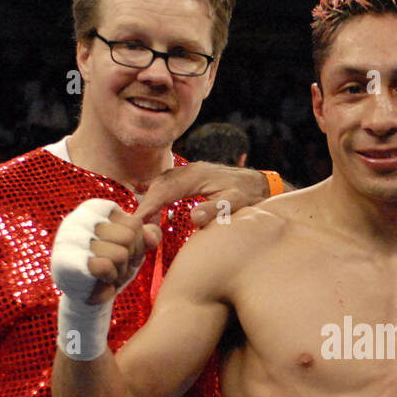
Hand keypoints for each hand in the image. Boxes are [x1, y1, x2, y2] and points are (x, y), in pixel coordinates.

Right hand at [51, 198, 160, 306]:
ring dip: (120, 272)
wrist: (87, 296)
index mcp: (96, 209)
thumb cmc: (112, 265)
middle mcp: (80, 217)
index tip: (122, 251)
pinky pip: (105, 267)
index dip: (137, 244)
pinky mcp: (67, 260)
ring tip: (106, 274)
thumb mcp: (135, 246)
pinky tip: (99, 281)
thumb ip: (150, 234)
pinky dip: (108, 279)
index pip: (135, 224)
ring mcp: (71, 238)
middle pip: (129, 237)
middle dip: (129, 258)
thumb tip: (152, 240)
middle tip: (114, 266)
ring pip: (120, 254)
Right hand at [136, 161, 272, 227]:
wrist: (260, 184)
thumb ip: (215, 210)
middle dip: (145, 204)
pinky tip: (151, 201)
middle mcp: (190, 170)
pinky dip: (158, 192)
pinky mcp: (192, 175)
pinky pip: (169, 182)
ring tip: (143, 219)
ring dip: (150, 199)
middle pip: (159, 185)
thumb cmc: (249, 195)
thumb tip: (194, 218)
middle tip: (137, 226)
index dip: (149, 206)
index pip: (165, 191)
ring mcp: (190, 171)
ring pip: (162, 182)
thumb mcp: (235, 205)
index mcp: (196, 176)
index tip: (137, 222)